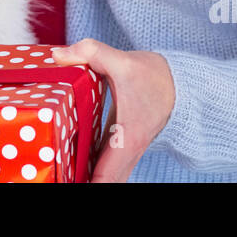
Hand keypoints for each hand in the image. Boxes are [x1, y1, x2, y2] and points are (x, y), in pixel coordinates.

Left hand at [51, 39, 174, 182]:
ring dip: (87, 177)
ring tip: (62, 174)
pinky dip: (92, 169)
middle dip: (81, 182)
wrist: (179, 82)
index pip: (105, 177)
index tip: (66, 182)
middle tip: (57, 178)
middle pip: (104, 182)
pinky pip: (107, 166)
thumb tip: (57, 55)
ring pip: (108, 176)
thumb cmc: (153, 75)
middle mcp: (129, 150)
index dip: (86, 184)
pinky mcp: (124, 145)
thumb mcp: (121, 60)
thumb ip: (89, 52)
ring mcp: (128, 150)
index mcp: (128, 137)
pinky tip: (72, 165)